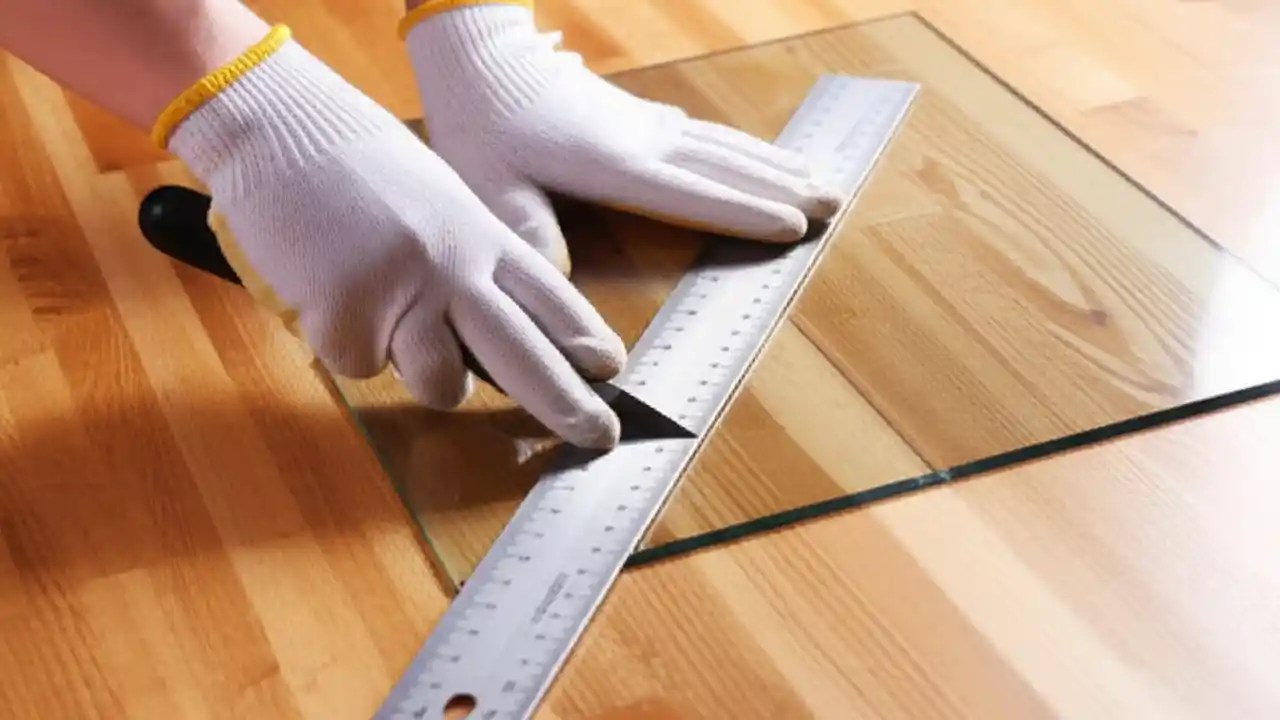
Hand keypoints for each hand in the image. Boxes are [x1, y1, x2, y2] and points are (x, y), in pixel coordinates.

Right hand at [160, 26, 626, 447]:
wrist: (278, 126)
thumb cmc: (354, 167)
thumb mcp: (438, 204)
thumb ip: (470, 264)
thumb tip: (489, 340)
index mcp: (480, 234)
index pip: (551, 297)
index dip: (586, 339)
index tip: (612, 372)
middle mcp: (456, 265)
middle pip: (526, 355)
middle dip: (569, 406)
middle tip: (599, 436)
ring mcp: (404, 292)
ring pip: (442, 386)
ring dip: (421, 373)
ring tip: (384, 316)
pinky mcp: (348, 317)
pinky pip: (360, 368)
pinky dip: (344, 345)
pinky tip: (327, 291)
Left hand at [401, 2, 842, 272]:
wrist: (482, 55)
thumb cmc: (482, 127)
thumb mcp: (492, 187)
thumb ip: (531, 234)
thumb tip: (560, 288)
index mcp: (613, 166)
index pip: (690, 194)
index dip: (742, 212)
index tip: (793, 225)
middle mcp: (643, 142)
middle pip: (725, 167)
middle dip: (782, 187)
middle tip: (835, 204)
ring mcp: (646, 125)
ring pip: (723, 146)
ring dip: (774, 164)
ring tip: (822, 177)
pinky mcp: (640, 117)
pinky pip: (706, 134)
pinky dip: (742, 147)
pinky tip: (759, 156)